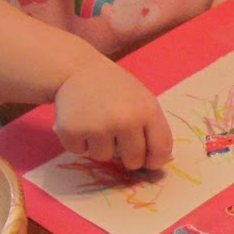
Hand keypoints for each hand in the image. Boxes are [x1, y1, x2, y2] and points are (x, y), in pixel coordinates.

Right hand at [52, 56, 173, 170]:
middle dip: (128, 157)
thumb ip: (151, 127)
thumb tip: (155, 162)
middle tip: (118, 139)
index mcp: (147, 111)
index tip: (149, 162)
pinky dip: (79, 142)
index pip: (161, 149)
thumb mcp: (142, 100)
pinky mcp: (72, 131)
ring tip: (96, 122)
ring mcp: (98, 127)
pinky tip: (80, 121)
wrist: (76, 70)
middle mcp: (125, 120)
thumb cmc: (115, 89)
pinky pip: (80, 152)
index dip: (156, 161)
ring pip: (104, 157)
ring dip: (100, 146)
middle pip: (134, 160)